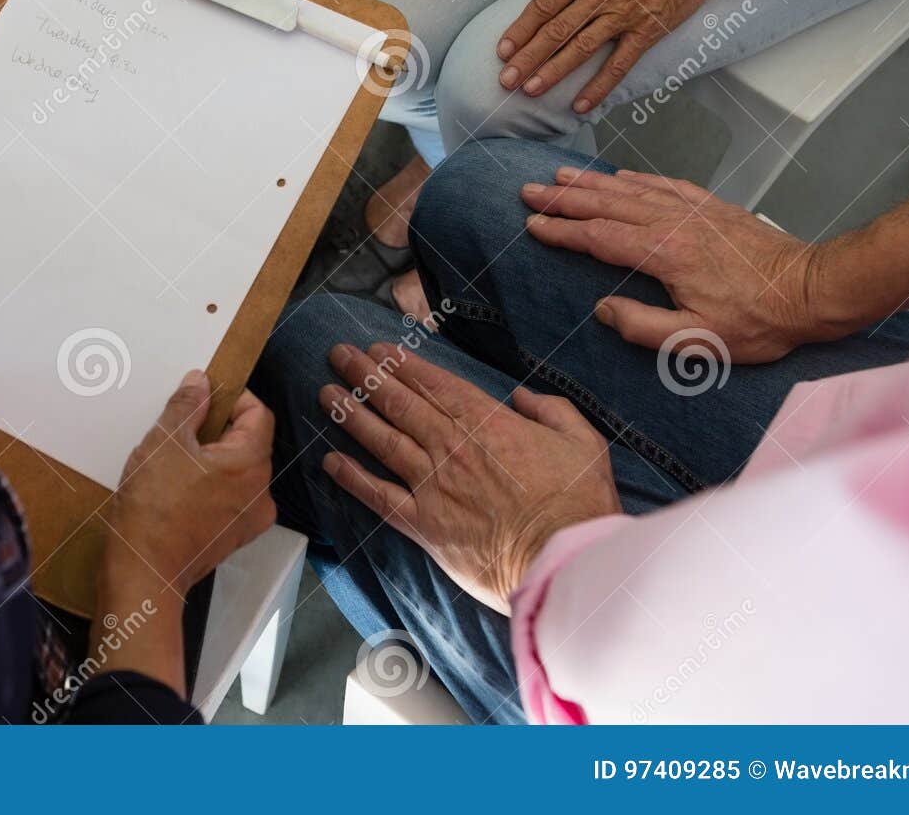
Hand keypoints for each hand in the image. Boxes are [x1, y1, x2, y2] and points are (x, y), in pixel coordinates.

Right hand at [105, 371, 275, 594]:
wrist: (144, 573)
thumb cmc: (154, 510)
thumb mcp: (164, 442)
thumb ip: (186, 405)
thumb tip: (201, 382)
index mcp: (251, 464)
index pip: (258, 413)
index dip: (233, 397)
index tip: (205, 394)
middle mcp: (260, 492)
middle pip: (248, 442)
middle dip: (216, 428)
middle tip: (180, 427)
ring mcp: (248, 519)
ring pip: (236, 471)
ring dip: (210, 458)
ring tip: (172, 460)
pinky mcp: (232, 537)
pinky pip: (227, 497)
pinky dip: (208, 485)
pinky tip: (175, 488)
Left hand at [319, 343, 618, 610]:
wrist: (566, 559)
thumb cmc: (579, 502)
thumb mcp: (582, 440)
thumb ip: (551, 409)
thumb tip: (524, 396)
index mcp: (488, 423)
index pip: (434, 384)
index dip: (401, 363)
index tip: (377, 348)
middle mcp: (452, 448)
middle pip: (399, 403)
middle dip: (365, 375)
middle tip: (337, 354)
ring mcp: (434, 486)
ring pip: (383, 441)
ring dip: (351, 415)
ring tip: (326, 394)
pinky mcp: (426, 526)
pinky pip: (379, 497)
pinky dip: (352, 478)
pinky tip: (330, 461)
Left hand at [498, 0, 739, 112]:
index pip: (544, 5)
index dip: (520, 30)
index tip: (501, 50)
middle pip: (555, 31)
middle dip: (527, 58)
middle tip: (505, 81)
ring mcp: (624, 13)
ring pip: (581, 48)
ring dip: (553, 72)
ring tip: (530, 92)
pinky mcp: (647, 30)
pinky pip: (620, 63)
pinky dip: (599, 86)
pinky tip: (581, 105)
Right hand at [521, 165, 851, 361]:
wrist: (813, 289)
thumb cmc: (759, 321)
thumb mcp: (699, 342)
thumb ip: (644, 327)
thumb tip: (604, 310)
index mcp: (664, 255)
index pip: (599, 238)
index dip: (562, 230)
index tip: (532, 224)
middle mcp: (674, 224)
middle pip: (607, 204)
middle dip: (564, 197)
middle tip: (529, 190)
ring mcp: (694, 211)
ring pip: (631, 189)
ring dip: (593, 182)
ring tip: (561, 175)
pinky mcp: (713, 208)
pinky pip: (665, 185)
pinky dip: (636, 178)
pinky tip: (621, 175)